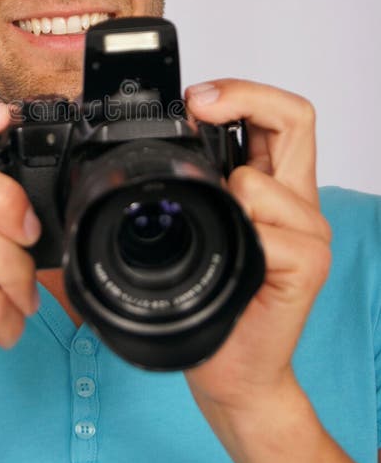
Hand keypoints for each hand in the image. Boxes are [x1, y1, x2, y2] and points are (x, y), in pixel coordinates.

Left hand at [182, 79, 331, 420]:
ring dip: (223, 197)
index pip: (280, 115)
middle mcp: (295, 202)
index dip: (243, 92)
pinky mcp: (308, 264)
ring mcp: (307, 231)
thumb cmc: (213, 303)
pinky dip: (241, 240)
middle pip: (294, 118)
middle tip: (200, 104)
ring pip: (261, 178)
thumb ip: (197, 191)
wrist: (235, 370)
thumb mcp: (199, 232)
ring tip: (215, 237)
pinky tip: (234, 267)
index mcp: (272, 187)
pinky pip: (267, 230)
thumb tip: (156, 150)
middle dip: (242, 97)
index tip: (197, 99)